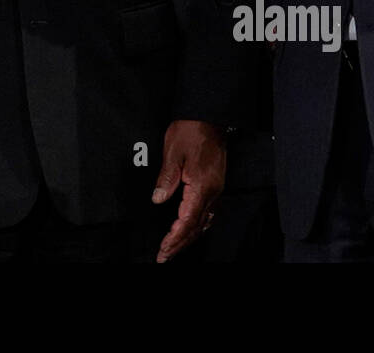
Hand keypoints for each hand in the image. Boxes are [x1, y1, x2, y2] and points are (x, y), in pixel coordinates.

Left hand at [151, 120, 225, 262]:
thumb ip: (166, 179)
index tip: (163, 249)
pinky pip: (208, 213)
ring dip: (188, 238)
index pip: (187, 220)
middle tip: (164, 257)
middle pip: (196, 227)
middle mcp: (212, 191)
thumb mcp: (172, 152)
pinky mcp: (215, 184)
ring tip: (173, 249)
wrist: (208, 116)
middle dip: (180, 244)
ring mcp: (216, 189)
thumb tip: (158, 200)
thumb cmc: (191, 130)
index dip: (174, 238)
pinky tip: (190, 230)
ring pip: (204, 222)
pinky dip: (197, 226)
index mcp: (201, 186)